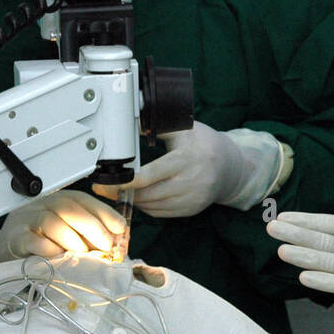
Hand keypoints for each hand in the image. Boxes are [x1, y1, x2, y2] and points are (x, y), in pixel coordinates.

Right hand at [0, 190, 125, 257]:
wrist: (2, 253)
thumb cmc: (38, 244)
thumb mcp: (65, 234)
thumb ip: (87, 235)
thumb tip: (115, 244)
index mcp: (56, 200)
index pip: (82, 200)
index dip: (104, 212)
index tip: (120, 228)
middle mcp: (41, 205)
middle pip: (68, 207)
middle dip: (92, 226)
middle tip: (107, 245)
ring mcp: (26, 220)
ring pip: (50, 221)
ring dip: (72, 238)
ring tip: (84, 253)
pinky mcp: (14, 239)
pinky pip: (31, 240)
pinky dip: (48, 249)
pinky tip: (59, 257)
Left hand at [94, 122, 280, 216]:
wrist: (231, 166)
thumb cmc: (204, 143)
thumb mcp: (184, 129)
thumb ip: (157, 128)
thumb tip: (129, 120)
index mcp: (187, 158)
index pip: (151, 174)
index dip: (127, 180)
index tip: (107, 181)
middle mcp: (191, 181)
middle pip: (148, 194)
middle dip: (123, 192)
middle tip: (103, 188)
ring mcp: (192, 198)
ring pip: (153, 206)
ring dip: (133, 199)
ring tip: (118, 190)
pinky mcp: (191, 210)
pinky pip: (161, 213)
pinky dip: (146, 206)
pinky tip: (139, 196)